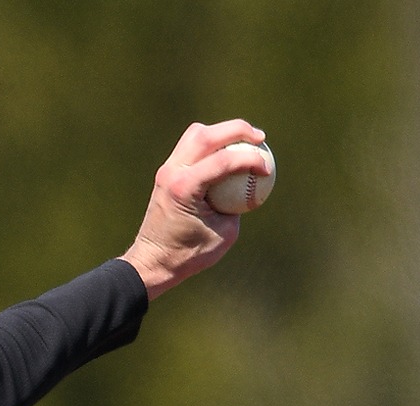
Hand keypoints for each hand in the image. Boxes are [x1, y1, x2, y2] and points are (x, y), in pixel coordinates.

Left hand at [120, 120, 269, 299]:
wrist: (152, 261)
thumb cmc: (189, 253)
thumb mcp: (225, 232)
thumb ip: (240, 203)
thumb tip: (255, 182)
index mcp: (184, 188)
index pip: (222, 160)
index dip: (250, 159)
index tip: (267, 169)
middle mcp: (172, 173)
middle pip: (205, 135)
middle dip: (238, 130)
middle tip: (260, 138)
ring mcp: (166, 171)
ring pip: (195, 135)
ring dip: (223, 132)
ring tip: (247, 140)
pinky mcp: (166, 173)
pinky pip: (191, 147)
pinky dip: (212, 144)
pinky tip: (230, 152)